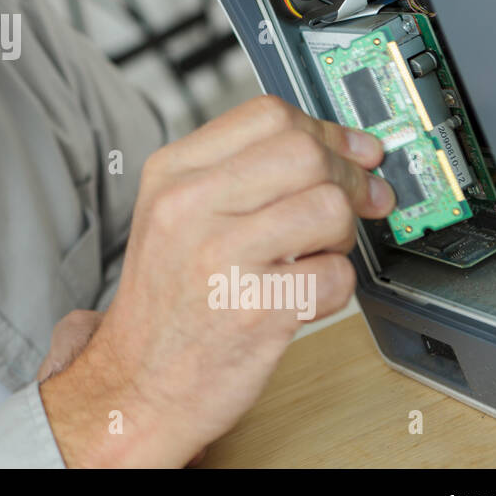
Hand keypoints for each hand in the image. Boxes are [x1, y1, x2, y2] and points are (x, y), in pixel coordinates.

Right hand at [39, 94, 393, 466]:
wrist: (137, 381)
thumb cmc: (166, 300)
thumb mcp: (175, 214)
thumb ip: (242, 173)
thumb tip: (341, 149)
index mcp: (172, 173)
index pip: (268, 114)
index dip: (325, 130)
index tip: (350, 152)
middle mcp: (190, 206)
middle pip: (306, 152)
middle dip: (348, 178)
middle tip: (357, 202)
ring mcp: (222, 257)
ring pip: (330, 209)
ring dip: (341, 235)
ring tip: (314, 254)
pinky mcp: (257, 310)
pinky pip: (336, 276)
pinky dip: (334, 288)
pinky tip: (303, 295)